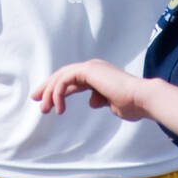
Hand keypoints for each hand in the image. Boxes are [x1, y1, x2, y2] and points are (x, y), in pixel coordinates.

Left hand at [33, 59, 150, 120]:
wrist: (141, 99)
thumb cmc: (132, 104)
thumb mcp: (113, 104)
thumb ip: (101, 100)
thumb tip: (91, 101)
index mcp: (98, 74)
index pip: (72, 80)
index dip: (58, 89)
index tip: (46, 102)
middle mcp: (93, 68)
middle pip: (63, 75)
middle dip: (47, 87)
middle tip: (35, 99)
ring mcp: (91, 67)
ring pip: (61, 77)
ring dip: (50, 93)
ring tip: (44, 110)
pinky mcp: (88, 71)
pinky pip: (65, 80)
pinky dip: (58, 93)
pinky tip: (58, 107)